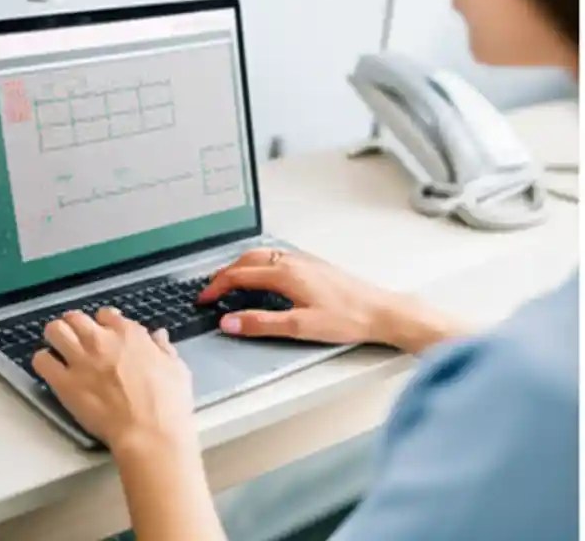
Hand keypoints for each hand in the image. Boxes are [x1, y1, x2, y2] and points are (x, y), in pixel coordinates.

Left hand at [33, 308, 194, 451]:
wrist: (149, 431)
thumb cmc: (168, 402)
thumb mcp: (176, 368)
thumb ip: (163, 348)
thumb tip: (158, 336)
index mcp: (130, 335)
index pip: (106, 315)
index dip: (104, 323)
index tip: (105, 333)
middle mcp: (102, 340)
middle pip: (75, 318)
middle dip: (76, 326)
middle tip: (78, 339)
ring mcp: (80, 360)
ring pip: (54, 331)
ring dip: (56, 337)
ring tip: (60, 349)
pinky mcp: (63, 382)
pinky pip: (41, 360)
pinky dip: (44, 361)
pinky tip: (52, 369)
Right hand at [198, 249, 466, 352]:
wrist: (381, 311)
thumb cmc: (348, 318)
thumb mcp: (300, 327)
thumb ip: (262, 324)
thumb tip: (230, 322)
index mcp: (286, 274)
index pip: (239, 274)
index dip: (216, 286)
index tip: (203, 299)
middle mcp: (294, 262)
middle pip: (248, 260)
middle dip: (225, 273)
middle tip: (211, 291)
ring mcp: (306, 261)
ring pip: (263, 256)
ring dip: (242, 266)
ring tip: (230, 283)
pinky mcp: (315, 266)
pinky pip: (277, 258)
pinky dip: (260, 265)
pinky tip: (264, 279)